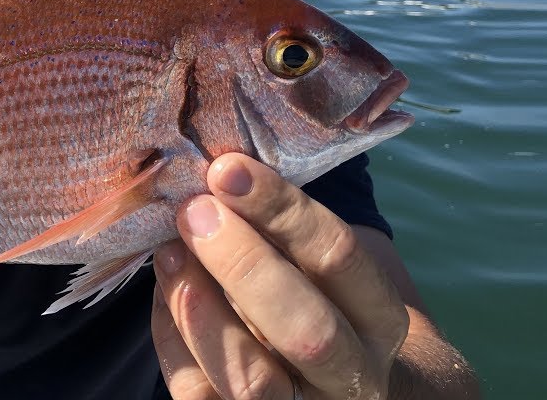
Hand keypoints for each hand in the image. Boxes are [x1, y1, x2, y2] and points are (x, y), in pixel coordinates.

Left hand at [151, 153, 408, 399]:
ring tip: (168, 253)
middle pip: (308, 331)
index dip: (282, 210)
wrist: (338, 386)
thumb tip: (214, 177)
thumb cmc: (318, 299)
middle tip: (194, 212)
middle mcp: (353, 374)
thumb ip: (281, 231)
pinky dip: (174, 341)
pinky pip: (201, 396)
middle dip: (244, 265)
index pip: (341, 260)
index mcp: (380, 319)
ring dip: (199, 308)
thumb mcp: (320, 265)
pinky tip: (166, 294)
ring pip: (253, 381)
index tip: (227, 169)